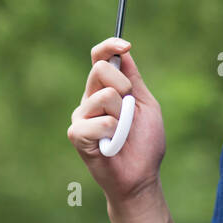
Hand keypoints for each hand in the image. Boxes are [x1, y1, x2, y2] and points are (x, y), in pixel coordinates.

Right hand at [67, 37, 165, 205]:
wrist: (141, 177)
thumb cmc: (145, 143)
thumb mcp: (145, 104)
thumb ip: (134, 78)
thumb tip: (122, 50)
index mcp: (105, 89)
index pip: (99, 57)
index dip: (109, 46)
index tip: (126, 45)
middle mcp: (89, 99)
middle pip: (100, 69)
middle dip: (124, 86)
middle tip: (130, 109)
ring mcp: (81, 117)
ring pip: (104, 96)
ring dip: (123, 117)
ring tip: (122, 133)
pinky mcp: (76, 135)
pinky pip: (98, 121)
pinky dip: (113, 133)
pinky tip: (112, 145)